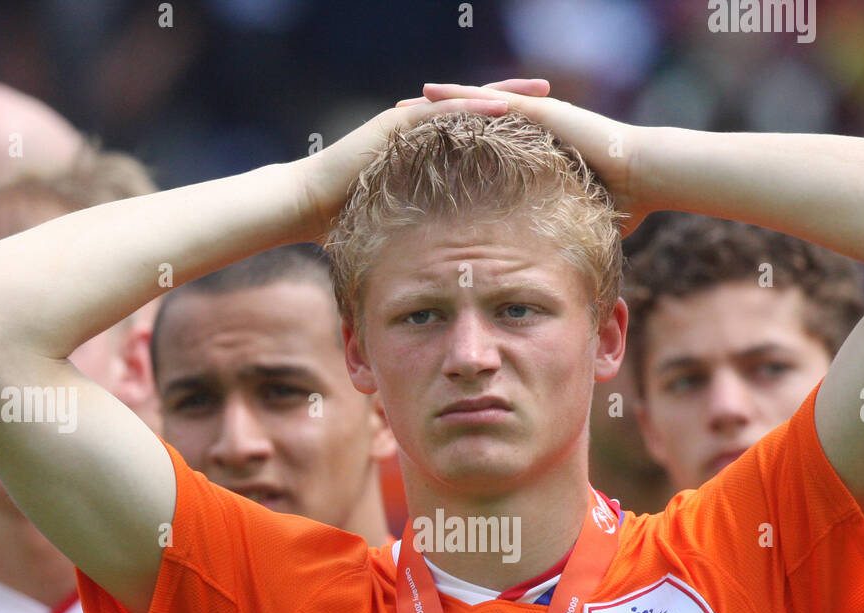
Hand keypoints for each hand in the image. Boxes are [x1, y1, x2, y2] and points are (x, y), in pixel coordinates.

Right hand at [294, 79, 551, 238]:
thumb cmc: (347, 218)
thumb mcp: (399, 222)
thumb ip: (423, 231)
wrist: (308, 204)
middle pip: (477, 105)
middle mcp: (419, 126)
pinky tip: (502, 106)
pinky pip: (441, 111)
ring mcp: (407, 120)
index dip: (510, 125)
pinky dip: (471, 107)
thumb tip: (444, 267)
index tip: (545, 126)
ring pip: (465, 101)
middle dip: (516, 100)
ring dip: (504, 96)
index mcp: (424, 145)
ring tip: (541, 95)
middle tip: (555, 95)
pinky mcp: (395, 123)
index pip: (474, 128)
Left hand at [404, 83, 645, 233]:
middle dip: (438, 121)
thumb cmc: (624, 202)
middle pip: (475, 120)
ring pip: (476, 104)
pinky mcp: (539, 109)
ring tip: (404, 105)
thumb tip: (564, 276)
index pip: (488, 147)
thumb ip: (566, 240)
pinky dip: (460, 94)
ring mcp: (535, 115)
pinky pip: (491, 98)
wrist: (645, 176)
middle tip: (399, 122)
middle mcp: (532, 128)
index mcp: (538, 151)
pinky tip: (431, 93)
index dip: (455, 148)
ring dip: (439, 104)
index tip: (424, 156)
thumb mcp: (581, 223)